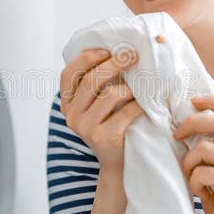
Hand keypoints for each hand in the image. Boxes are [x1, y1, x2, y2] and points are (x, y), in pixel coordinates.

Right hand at [59, 48, 144, 176]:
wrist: (117, 163)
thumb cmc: (110, 125)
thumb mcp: (96, 105)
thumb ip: (97, 84)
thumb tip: (117, 51)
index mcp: (67, 104)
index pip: (68, 74)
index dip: (86, 58)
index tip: (106, 50)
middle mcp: (71, 115)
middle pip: (91, 80)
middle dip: (114, 64)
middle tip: (132, 56)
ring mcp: (86, 128)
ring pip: (110, 94)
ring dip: (131, 87)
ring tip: (142, 86)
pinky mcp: (104, 138)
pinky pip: (126, 112)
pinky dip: (139, 105)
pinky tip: (146, 104)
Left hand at [173, 95, 213, 213]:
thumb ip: (213, 150)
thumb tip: (185, 128)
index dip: (213, 101)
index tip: (192, 100)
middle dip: (192, 123)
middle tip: (176, 134)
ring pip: (203, 148)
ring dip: (189, 164)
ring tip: (193, 179)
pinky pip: (200, 172)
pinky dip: (193, 183)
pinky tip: (201, 194)